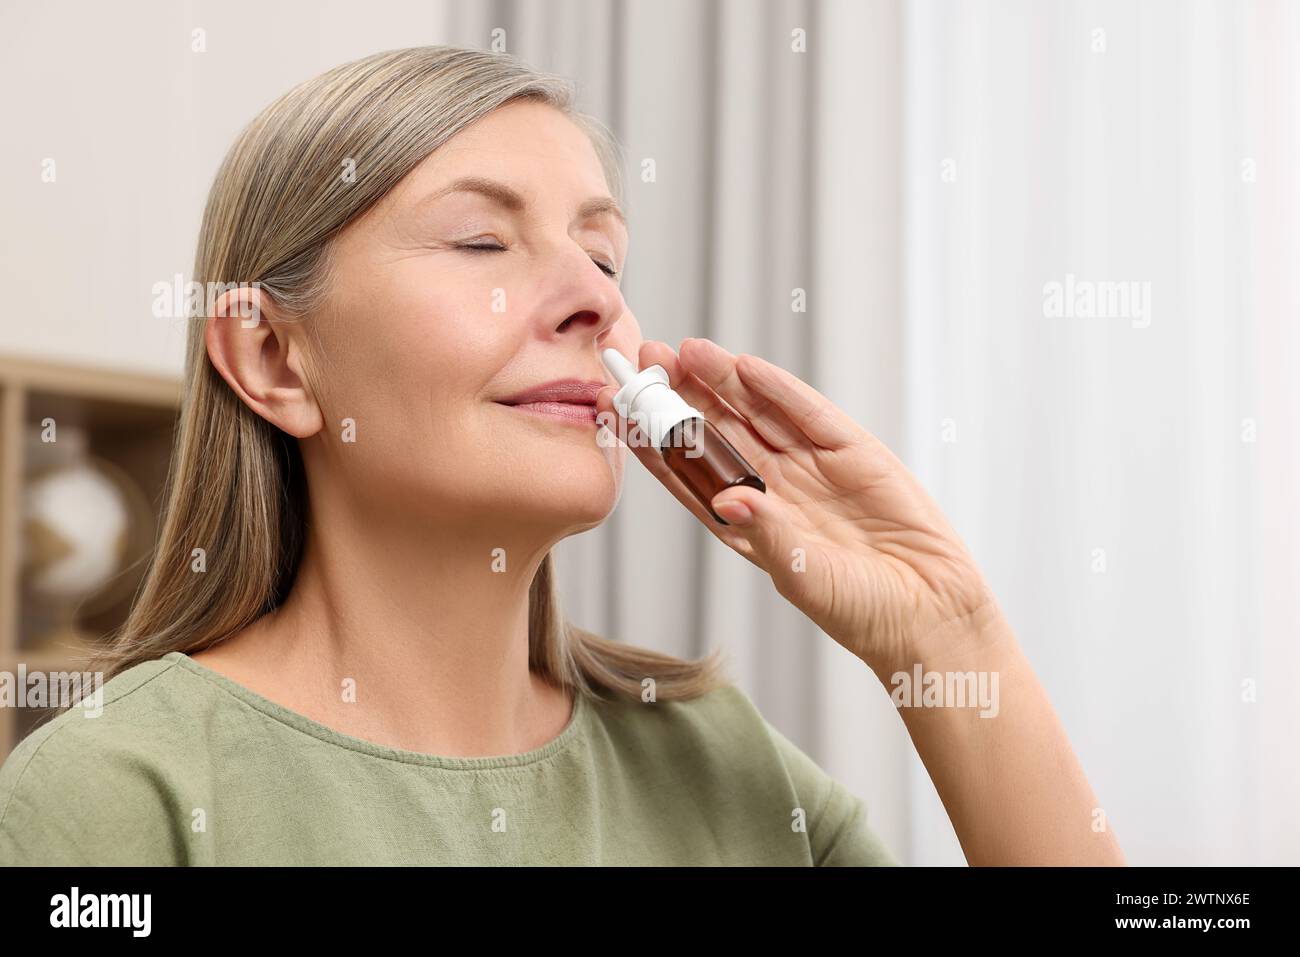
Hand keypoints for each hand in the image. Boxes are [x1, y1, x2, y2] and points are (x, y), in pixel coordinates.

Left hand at [596, 337, 1004, 677]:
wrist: (930, 612)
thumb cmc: (859, 609)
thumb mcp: (803, 575)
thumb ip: (767, 532)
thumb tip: (728, 498)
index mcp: (747, 525)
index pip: (689, 476)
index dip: (656, 444)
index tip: (622, 412)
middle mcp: (773, 490)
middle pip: (716, 433)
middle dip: (682, 397)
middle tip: (647, 358)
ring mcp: (812, 468)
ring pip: (756, 415)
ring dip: (721, 382)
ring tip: (686, 351)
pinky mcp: (853, 452)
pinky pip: (808, 413)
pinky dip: (778, 390)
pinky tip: (746, 367)